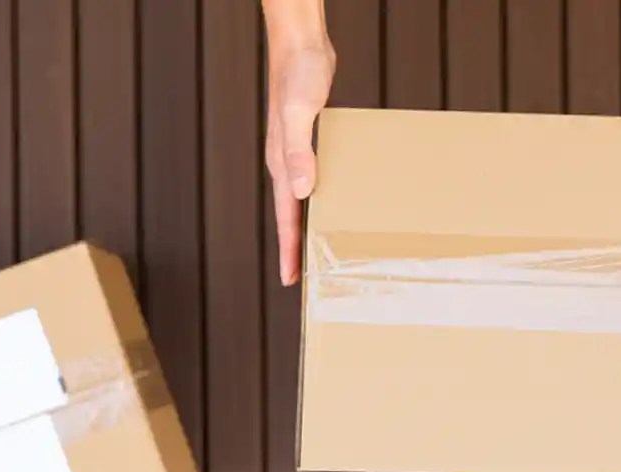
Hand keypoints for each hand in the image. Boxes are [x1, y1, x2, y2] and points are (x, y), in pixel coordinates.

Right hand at [264, 8, 335, 285]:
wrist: (300, 44)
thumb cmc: (298, 74)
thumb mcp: (299, 114)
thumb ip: (298, 152)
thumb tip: (301, 192)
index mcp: (280, 165)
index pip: (284, 219)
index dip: (289, 251)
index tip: (291, 279)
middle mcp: (285, 165)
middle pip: (291, 216)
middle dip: (297, 248)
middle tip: (308, 277)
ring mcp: (298, 154)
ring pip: (303, 200)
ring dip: (311, 225)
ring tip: (324, 249)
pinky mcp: (311, 142)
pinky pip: (316, 179)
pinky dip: (323, 197)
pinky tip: (339, 201)